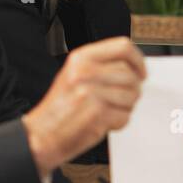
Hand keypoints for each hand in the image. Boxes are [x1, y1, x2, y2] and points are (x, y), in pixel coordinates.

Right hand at [22, 36, 145, 179]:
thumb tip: (132, 65)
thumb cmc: (59, 108)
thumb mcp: (74, 74)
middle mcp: (85, 72)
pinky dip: (118, 122)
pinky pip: (125, 116)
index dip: (138, 61)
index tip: (141, 72)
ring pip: (132, 96)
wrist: (41, 135)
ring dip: (125, 107)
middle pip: (131, 75)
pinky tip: (103, 122)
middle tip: (121, 99)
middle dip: (132, 90)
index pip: (123, 47)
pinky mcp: (97, 114)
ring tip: (108, 110)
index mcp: (81, 58)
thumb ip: (100, 66)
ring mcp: (91, 93)